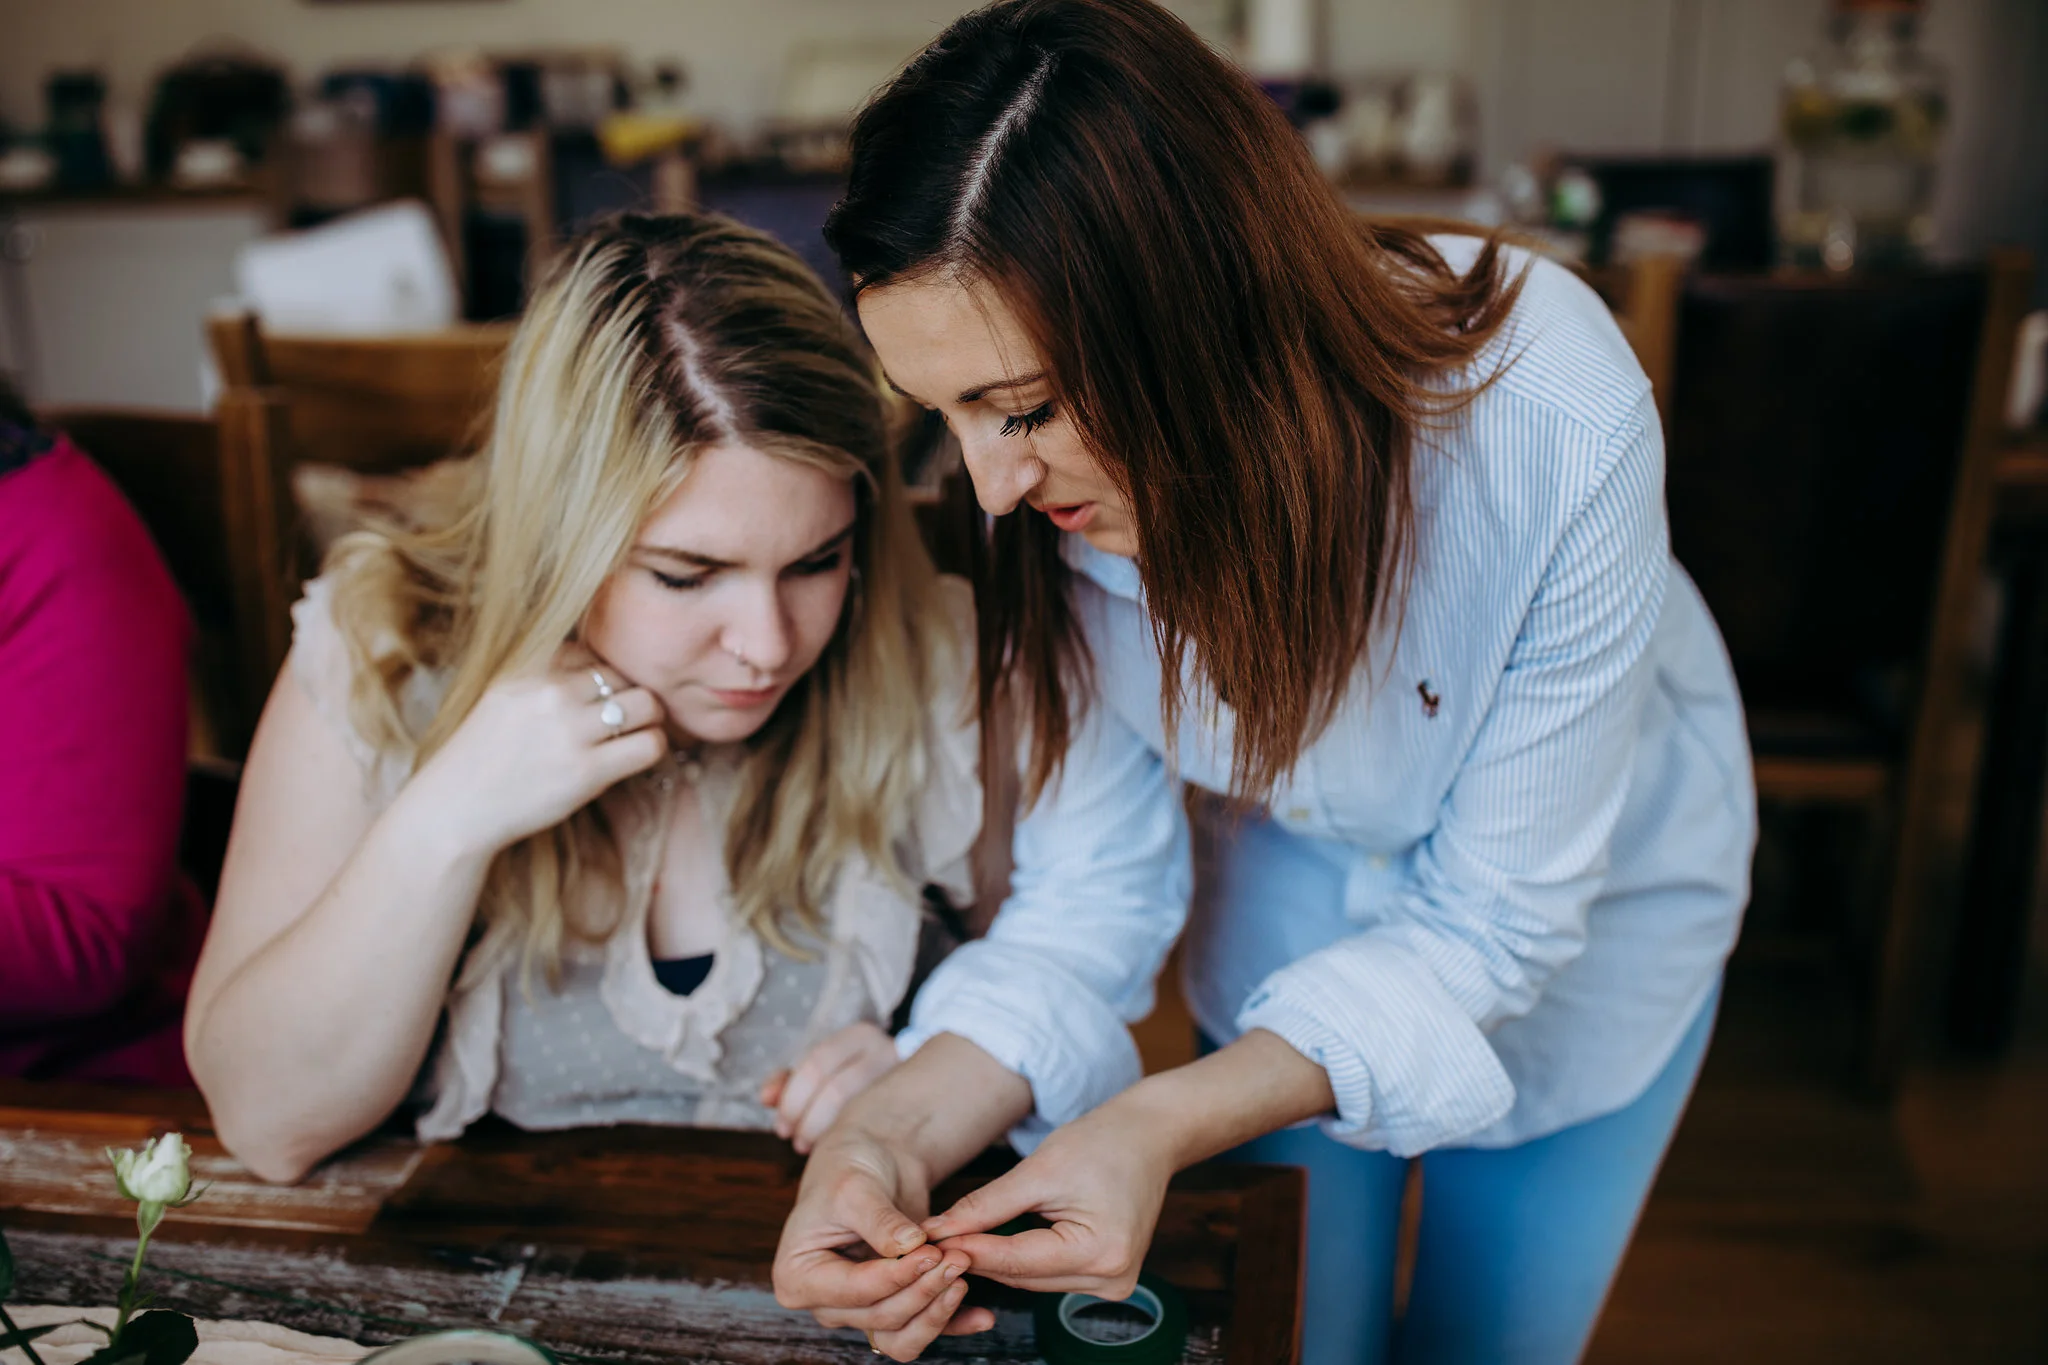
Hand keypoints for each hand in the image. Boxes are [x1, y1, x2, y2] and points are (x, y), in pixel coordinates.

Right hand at [407, 644, 667, 854]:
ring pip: (646, 704)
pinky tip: (638, 755)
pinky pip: (648, 745)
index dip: (602, 676)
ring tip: (639, 733)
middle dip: (631, 694)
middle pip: (623, 675)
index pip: (591, 652)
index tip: (598, 699)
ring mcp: (569, 732)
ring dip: (651, 718)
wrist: (454, 809)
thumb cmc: (481, 758)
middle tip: (630, 717)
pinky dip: (654, 747)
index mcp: (528, 670)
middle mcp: (550, 694)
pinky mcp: (586, 771)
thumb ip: (542, 677)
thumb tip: (598, 669)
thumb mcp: (501, 697)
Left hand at [761, 1022, 899, 1153]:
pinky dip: (846, 1139)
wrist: (915, 1090)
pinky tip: (835, 1150)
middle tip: (795, 1141)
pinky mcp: (910, 1105)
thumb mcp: (822, 1073)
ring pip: (857, 1110)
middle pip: (837, 1088)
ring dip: (823, 1133)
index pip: (818, 1061)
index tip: (781, 1126)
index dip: (793, 1097)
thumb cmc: (851, 1081)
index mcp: (860, 1037)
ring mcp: (903, 1079)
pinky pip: (875, 1127)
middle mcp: (886, 1052)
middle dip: (807, 1120)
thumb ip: (790, 1082)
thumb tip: (765, 1097)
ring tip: (808, 1147)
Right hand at [772, 1126, 994, 1359]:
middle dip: (922, 1290)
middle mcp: (827, 1303)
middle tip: (956, 1258)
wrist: (870, 1159)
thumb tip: (911, 1246)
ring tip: (963, 1278)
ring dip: (936, 1312)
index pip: (855, 1290)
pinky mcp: (891, 1305)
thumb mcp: (857, 1189)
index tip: (931, 1252)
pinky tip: (982, 1317)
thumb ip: (880, 1221)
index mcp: (799, 1277)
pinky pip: (920, 1330)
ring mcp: (860, 1309)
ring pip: (900, 1335)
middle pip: (880, 1316)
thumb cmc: (849, 1169)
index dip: (896, 1275)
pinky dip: (952, 1324)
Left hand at [922, 1095, 1177, 1298]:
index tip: (926, 1242)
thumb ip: (987, 1206)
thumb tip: (940, 1230)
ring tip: (949, 1242)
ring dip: (995, 1260)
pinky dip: (1020, 1259)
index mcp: (1100, 1251)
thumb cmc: (1103, 1142)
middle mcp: (1111, 1278)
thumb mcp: (1040, 1170)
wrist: (1151, 1136)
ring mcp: (1113, 1284)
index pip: (1016, 1260)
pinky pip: (1049, 1274)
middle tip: (928, 1243)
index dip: (967, 1250)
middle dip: (977, 1256)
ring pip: (1032, 1279)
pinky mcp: (1107, 1277)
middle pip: (1022, 1275)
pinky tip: (988, 1244)